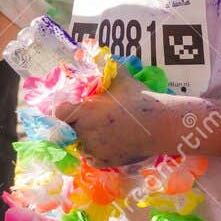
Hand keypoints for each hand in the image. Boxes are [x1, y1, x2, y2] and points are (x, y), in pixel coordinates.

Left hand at [49, 69, 186, 167]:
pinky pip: (92, 158)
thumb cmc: (140, 101)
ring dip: (87, 139)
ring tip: (105, 132)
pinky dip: (98, 152)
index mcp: (83, 112)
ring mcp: (93, 150)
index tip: (75, 107)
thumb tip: (103, 58)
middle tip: (94, 119)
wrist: (161, 125)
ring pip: (81, 145)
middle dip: (78, 124)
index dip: (66, 109)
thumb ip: (109, 68)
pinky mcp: (104, 162)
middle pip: (69, 129)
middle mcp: (83, 133)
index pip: (60, 113)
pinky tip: (111, 143)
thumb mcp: (123, 78)